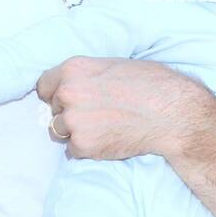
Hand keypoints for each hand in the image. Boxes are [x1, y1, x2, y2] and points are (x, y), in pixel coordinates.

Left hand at [35, 57, 204, 159]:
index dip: (57, 94)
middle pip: (52, 109)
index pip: (44, 85)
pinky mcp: (83, 145)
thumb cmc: (151, 85)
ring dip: (75, 132)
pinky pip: (73, 151)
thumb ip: (87, 75)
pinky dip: (87, 149)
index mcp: (74, 69)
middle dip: (69, 113)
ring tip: (103, 127)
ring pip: (58, 131)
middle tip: (97, 114)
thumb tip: (72, 84)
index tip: (69, 100)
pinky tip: (108, 139)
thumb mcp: (114, 65)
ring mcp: (74, 120)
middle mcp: (68, 93)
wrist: (172, 113)